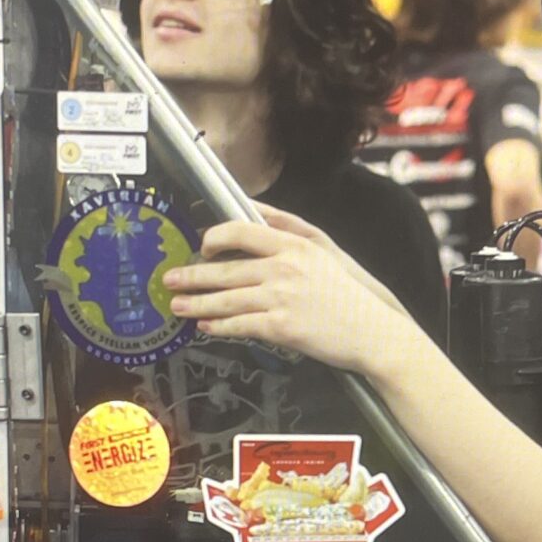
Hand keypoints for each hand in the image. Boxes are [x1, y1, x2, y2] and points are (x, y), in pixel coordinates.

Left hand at [165, 205, 425, 381]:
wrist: (372, 331)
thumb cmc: (348, 291)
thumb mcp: (323, 249)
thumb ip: (289, 228)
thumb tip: (255, 210)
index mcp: (294, 245)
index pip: (242, 231)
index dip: (215, 238)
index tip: (201, 247)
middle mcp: (284, 268)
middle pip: (225, 269)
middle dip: (192, 275)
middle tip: (168, 279)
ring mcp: (281, 298)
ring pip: (226, 299)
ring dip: (197, 303)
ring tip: (177, 305)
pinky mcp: (281, 328)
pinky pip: (239, 325)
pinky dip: (218, 326)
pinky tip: (204, 327)